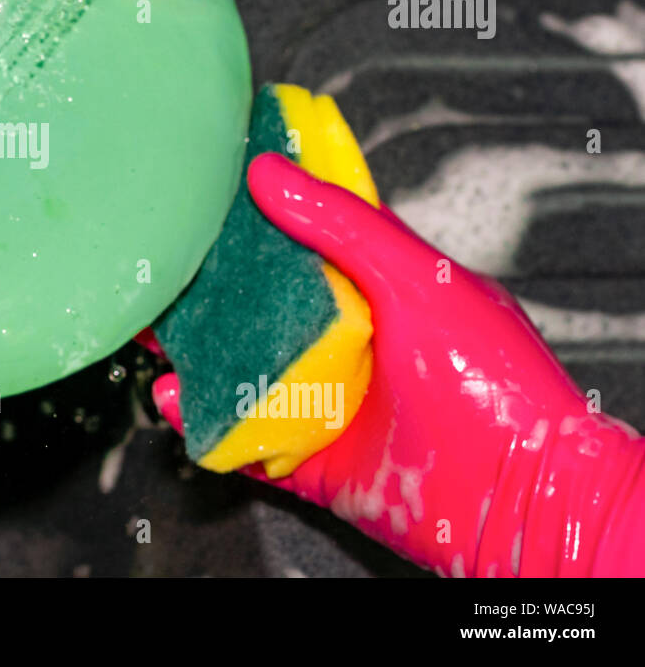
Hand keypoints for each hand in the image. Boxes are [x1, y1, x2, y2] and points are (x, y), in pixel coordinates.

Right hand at [154, 152, 644, 576]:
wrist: (519, 499)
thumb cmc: (494, 384)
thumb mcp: (418, 280)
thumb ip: (344, 225)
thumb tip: (271, 173)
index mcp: (379, 291)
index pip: (304, 243)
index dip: (255, 221)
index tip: (206, 198)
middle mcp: (350, 344)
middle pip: (262, 309)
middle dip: (208, 292)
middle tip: (162, 269)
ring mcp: (328, 403)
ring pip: (243, 370)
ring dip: (196, 353)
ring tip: (152, 331)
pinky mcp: (310, 460)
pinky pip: (243, 437)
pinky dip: (205, 420)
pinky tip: (176, 396)